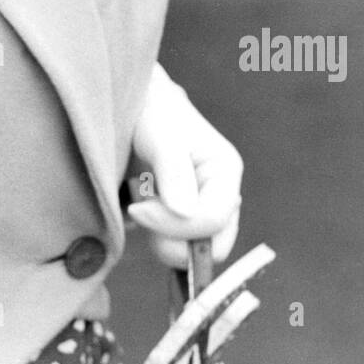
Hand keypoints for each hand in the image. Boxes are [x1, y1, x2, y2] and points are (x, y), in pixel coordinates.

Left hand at [126, 66, 242, 271]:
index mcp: (226, 173)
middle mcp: (223, 196)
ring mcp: (206, 211)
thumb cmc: (153, 116)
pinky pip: (177, 246)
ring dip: (161, 236)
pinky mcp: (187, 221)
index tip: (137, 210)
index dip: (175, 225)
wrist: (139, 111)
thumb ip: (174, 171)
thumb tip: (186, 213)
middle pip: (211, 247)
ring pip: (192, 252)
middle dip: (173, 240)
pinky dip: (157, 236)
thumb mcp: (161, 136)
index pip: (213, 220)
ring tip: (143, 201)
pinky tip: (144, 208)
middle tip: (140, 212)